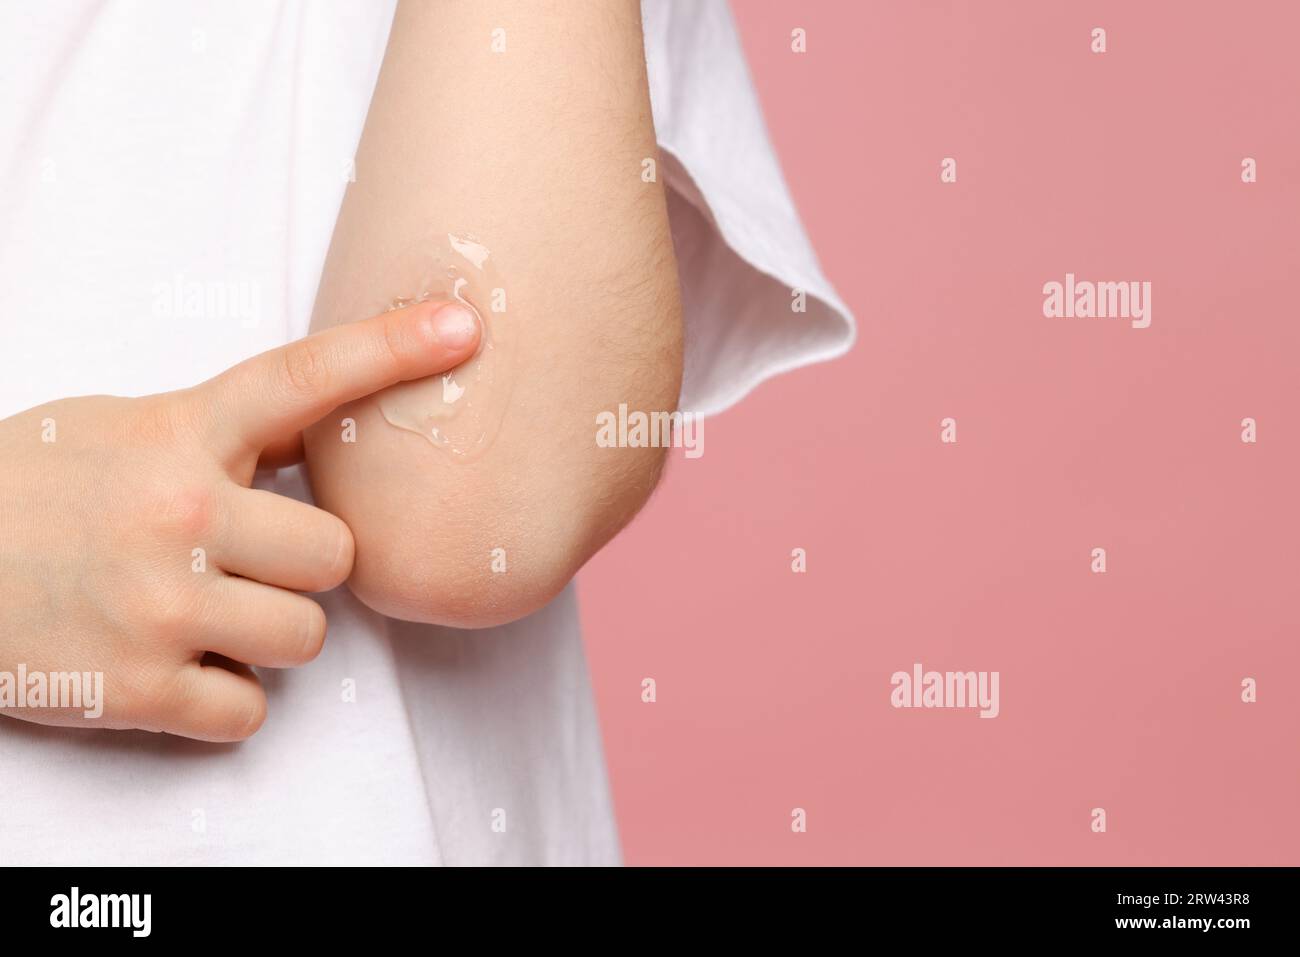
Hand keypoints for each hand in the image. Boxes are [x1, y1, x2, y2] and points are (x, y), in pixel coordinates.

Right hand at [0, 300, 478, 740]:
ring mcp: (158, 605)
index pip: (301, 378)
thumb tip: (327, 427)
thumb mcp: (126, 431)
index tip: (463, 326)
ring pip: (306, 638)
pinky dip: (224, 698)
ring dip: (270, 636)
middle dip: (305, 568)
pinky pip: (249, 711)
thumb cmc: (32, 491)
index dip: (390, 348)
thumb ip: (225, 435)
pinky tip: (176, 664)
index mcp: (178, 434)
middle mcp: (178, 514)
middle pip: (336, 555)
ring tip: (205, 613)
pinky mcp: (134, 689)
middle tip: (248, 562)